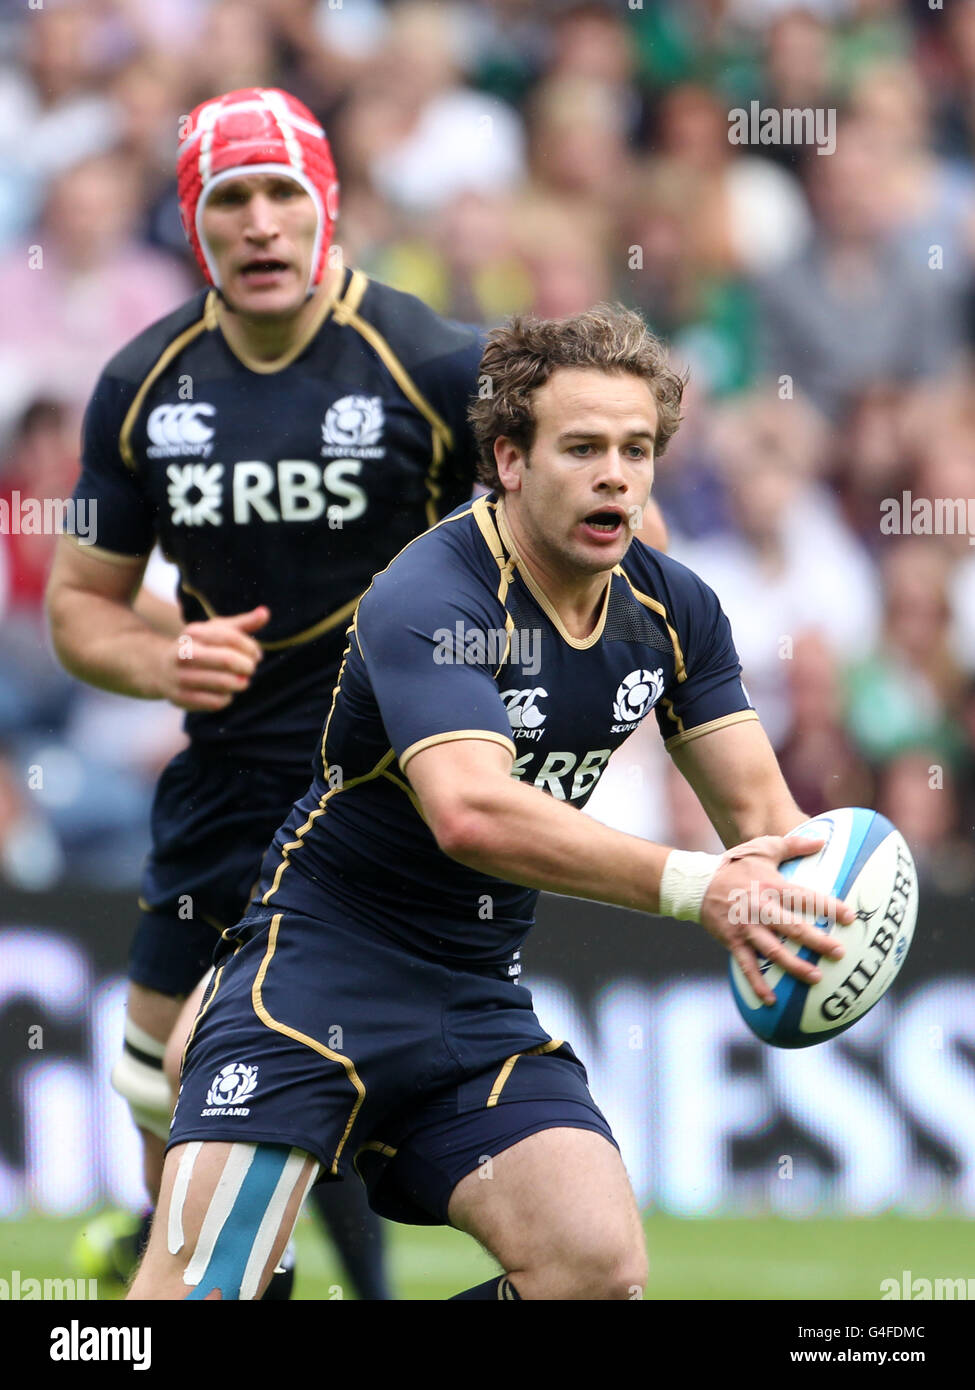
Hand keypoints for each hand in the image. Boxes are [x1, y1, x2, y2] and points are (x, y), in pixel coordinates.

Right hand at [154, 606, 269, 710]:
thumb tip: (265, 613)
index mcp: (194, 632)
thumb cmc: (200, 647)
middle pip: (227, 660)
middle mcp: (183, 653)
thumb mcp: (217, 631)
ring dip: (240, 683)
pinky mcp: (181, 698)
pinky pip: (215, 702)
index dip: (250, 647)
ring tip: (241, 681)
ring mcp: (180, 676)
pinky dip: (227, 698)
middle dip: (247, 666)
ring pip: (223, 683)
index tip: (256, 655)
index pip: (231, 637)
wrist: (162, 669)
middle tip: (250, 669)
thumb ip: (243, 623)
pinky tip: (226, 693)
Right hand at [699, 833, 854, 1005]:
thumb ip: (793, 844)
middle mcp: (760, 908)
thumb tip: (822, 840)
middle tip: (839, 953)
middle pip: (792, 928)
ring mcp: (746, 928)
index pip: (804, 897)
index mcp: (770, 886)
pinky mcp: (733, 942)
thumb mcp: (762, 848)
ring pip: (773, 951)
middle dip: (817, 942)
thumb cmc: (735, 865)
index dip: (828, 907)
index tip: (850, 917)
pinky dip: (758, 984)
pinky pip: (747, 966)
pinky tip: (772, 1001)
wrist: (696, 884)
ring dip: (794, 966)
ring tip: (815, 978)